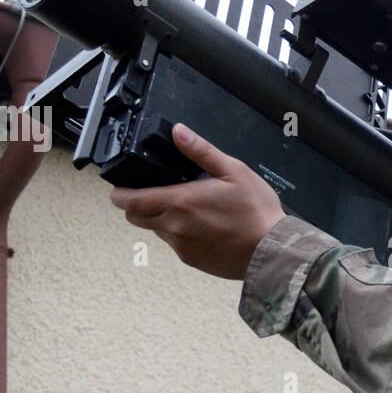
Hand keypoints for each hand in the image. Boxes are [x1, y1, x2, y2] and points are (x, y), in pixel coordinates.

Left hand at [109, 123, 284, 279]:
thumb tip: (179, 132)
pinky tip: (200, 225)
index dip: (119, 193)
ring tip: (185, 208)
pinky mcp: (191, 260)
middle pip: (135, 217)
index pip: (130, 201)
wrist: (272, 251)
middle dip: (137, 204)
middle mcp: (174, 227)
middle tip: (152, 192)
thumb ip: (201, 151)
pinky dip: (178, 233)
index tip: (119, 187)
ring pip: (155, 230)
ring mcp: (181, 246)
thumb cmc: (257, 212)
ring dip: (159, 218)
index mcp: (180, 202)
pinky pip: (174, 244)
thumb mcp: (233, 171)